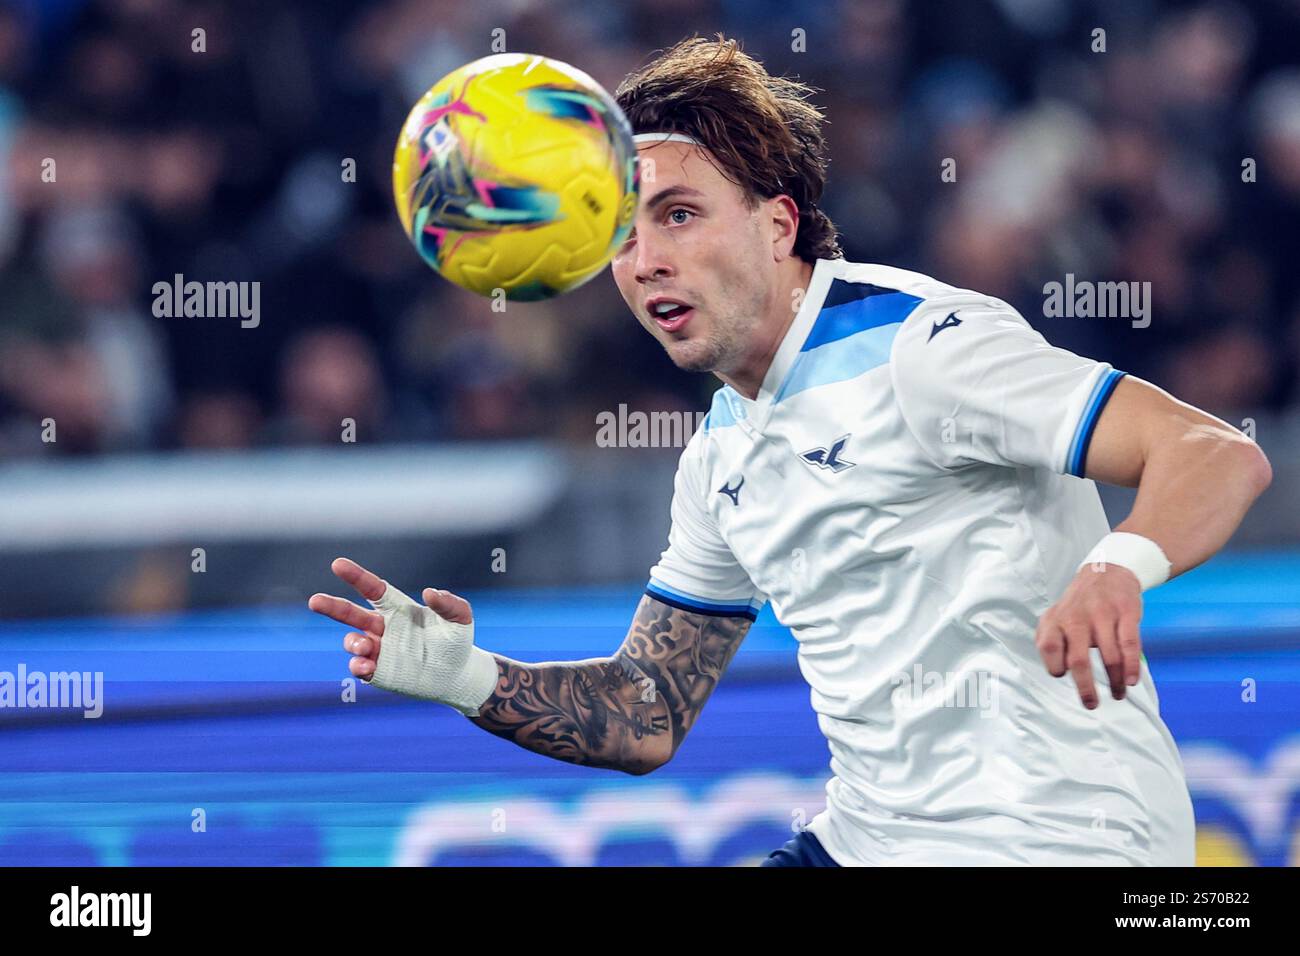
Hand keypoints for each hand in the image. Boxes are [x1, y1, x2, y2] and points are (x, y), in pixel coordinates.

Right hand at [307, 557, 495, 714]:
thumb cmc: (457, 641)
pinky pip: (360, 667)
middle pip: (350, 613)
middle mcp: (382, 627)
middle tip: (314, 601)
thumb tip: (428, 592)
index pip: (372, 588)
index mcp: (397, 607)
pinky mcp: (379, 672)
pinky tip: (365, 665)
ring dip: (353, 642)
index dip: (355, 576)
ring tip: (365, 646)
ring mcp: (378, 650)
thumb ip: (448, 603)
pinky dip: (358, 665)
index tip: (337, 564)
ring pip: (353, 642)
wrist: (458, 675)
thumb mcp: (460, 618)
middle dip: (331, 606)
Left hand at [1034, 563, 1143, 708]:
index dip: (1054, 665)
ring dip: (1114, 682)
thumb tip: (1056, 673)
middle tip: (1091, 704)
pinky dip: (1132, 667)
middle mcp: (1077, 618)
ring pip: (1109, 657)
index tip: (1064, 676)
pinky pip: (1130, 645)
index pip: (1048, 648)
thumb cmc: (1078, 605)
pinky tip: (1131, 680)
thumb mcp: (1055, 616)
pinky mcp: (1126, 614)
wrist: (1107, 571)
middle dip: (1086, 687)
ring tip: (1118, 694)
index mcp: (1056, 620)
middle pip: (1078, 660)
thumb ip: (1050, 641)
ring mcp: (1102, 615)